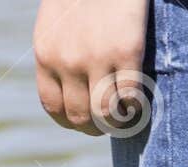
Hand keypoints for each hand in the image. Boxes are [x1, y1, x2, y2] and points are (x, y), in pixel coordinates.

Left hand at [33, 0, 149, 135]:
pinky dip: (137, 107)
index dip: (71, 121)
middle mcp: (65, 61)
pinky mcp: (126, 49)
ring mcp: (95, 57)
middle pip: (79, 116)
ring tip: (128, 117)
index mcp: (45, 53)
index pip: (53, 106)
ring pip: (104, 113)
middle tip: (112, 123)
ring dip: (117, 123)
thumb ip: (61, 47)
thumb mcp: (59, 18)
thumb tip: (73, 79)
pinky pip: (130, 95)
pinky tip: (141, 102)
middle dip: (96, 127)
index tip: (86, 120)